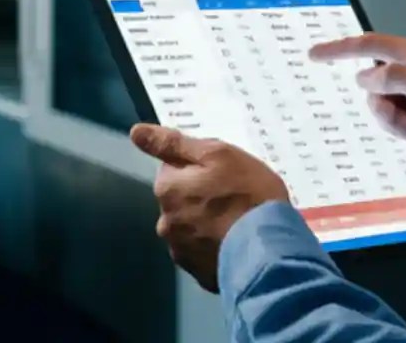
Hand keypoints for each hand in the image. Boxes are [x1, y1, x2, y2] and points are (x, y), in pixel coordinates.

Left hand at [130, 124, 289, 292]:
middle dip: (200, 195)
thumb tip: (137, 133)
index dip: (199, 166)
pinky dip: (214, 245)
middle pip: (180, 199)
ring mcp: (181, 250)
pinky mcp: (198, 273)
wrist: (268, 251)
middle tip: (234, 195)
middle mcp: (166, 221)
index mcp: (167, 189)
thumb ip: (174, 144)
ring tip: (238, 222)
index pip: (173, 167)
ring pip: (190, 226)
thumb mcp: (218, 155)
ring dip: (206, 222)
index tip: (222, 171)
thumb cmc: (247, 195)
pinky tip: (236, 242)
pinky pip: (202, 251)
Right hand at [310, 34, 405, 170]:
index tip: (313, 55)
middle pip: (371, 82)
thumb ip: (395, 78)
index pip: (370, 45)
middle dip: (383, 106)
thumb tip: (363, 77)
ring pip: (377, 102)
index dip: (340, 49)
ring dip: (393, 121)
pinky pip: (388, 117)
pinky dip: (399, 128)